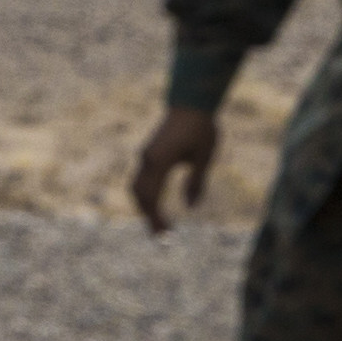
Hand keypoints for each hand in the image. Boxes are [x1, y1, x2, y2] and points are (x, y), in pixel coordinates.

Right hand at [129, 104, 220, 233]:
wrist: (190, 104)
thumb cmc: (201, 129)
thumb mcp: (205, 157)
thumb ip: (197, 182)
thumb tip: (191, 207)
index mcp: (159, 161)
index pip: (152, 197)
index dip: (156, 217)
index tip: (166, 234)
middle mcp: (147, 160)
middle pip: (139, 196)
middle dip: (148, 216)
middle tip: (161, 236)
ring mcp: (145, 157)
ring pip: (136, 188)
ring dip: (145, 207)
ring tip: (157, 223)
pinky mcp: (148, 155)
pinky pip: (140, 180)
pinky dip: (145, 196)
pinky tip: (155, 205)